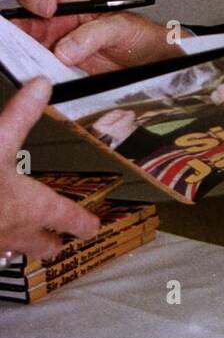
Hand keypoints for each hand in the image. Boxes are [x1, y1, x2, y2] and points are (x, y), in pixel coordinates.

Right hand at [0, 79, 101, 259]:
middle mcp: (18, 232)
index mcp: (34, 207)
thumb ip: (20, 116)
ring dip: (20, 246)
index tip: (94, 227)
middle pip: (44, 246)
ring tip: (21, 238)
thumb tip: (42, 85)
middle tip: (58, 238)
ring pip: (14, 252)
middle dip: (52, 241)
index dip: (84, 222)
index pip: (70, 219)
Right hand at [12, 0, 178, 75]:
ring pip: (29, 51)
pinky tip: (48, 81)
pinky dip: (41, 79)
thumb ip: (93, 34)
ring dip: (28, 58)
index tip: (46, 9)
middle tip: (28, 44)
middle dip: (19, 33)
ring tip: (40, 64)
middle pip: (24, 24)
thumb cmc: (142, 36)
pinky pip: (44, 75)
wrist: (154, 63)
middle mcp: (60, 26)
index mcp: (72, 5)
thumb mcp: (122, 27)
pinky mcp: (64, 74)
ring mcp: (59, 51)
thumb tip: (65, 50)